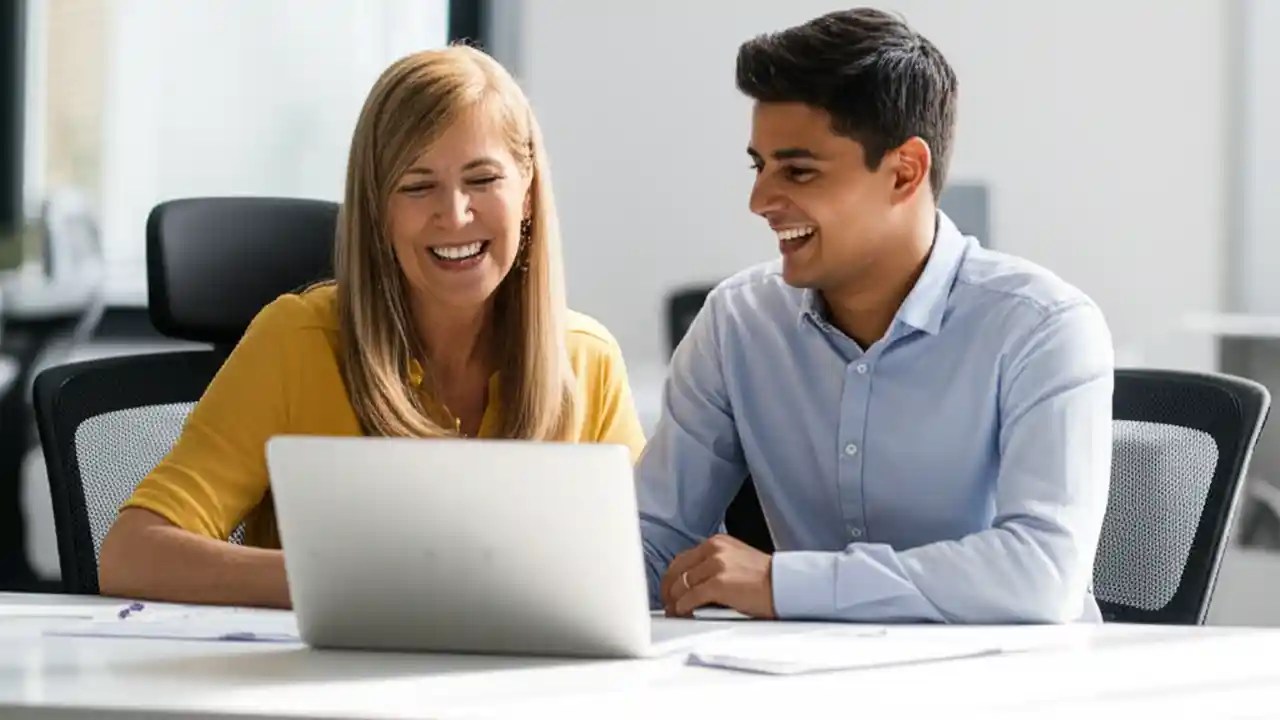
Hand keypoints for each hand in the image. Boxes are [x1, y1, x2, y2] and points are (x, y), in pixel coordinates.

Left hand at [660, 534, 775, 618]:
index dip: (673, 577)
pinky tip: (684, 613)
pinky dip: (683, 607)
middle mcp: (714, 549)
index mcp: (717, 542)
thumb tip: (692, 584)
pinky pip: (690, 598)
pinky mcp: (718, 584)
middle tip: (668, 604)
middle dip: (668, 589)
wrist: (785, 585)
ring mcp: (716, 565)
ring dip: (674, 601)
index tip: (670, 589)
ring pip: (680, 585)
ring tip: (675, 612)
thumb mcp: (736, 561)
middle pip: (677, 570)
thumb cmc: (765, 579)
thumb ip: (714, 565)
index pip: (683, 559)